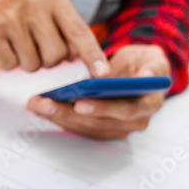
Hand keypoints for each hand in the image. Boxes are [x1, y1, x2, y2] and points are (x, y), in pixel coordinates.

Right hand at [0, 0, 109, 76]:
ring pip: (33, 63)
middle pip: (56, 55)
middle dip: (47, 60)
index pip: (79, 32)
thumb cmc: (22, 17)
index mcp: (55, 0)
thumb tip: (88, 65)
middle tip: (35, 47)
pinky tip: (4, 45)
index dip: (92, 55)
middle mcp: (35, 3)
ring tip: (18, 44)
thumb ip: (69, 36)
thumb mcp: (49, 16)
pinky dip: (8, 62)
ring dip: (27, 63)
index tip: (102, 74)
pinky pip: (10, 64)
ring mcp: (12, 15)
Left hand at [25, 44, 170, 139]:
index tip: (80, 103)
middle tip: (46, 105)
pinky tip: (42, 108)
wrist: (143, 72)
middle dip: (69, 114)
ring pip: (85, 128)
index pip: (125, 110)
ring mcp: (118, 129)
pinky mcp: (103, 130)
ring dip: (59, 117)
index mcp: (149, 104)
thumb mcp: (151, 58)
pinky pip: (79, 128)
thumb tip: (146, 75)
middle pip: (98, 122)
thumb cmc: (145, 64)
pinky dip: (59, 118)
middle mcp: (135, 122)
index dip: (102, 108)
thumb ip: (150, 66)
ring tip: (37, 105)